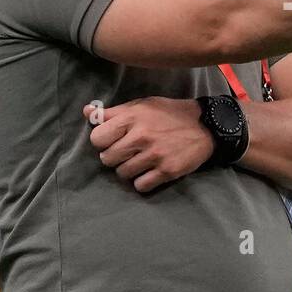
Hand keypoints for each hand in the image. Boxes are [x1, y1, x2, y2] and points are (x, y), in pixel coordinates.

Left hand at [81, 97, 213, 192]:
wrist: (205, 126)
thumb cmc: (169, 114)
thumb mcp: (142, 105)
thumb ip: (113, 112)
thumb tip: (86, 112)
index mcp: (132, 118)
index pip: (97, 138)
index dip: (102, 140)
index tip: (113, 140)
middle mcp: (141, 137)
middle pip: (107, 159)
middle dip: (115, 157)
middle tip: (127, 152)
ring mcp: (154, 156)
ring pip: (123, 174)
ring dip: (128, 170)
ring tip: (140, 160)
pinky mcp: (167, 171)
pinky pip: (140, 186)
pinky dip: (143, 181)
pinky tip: (150, 171)